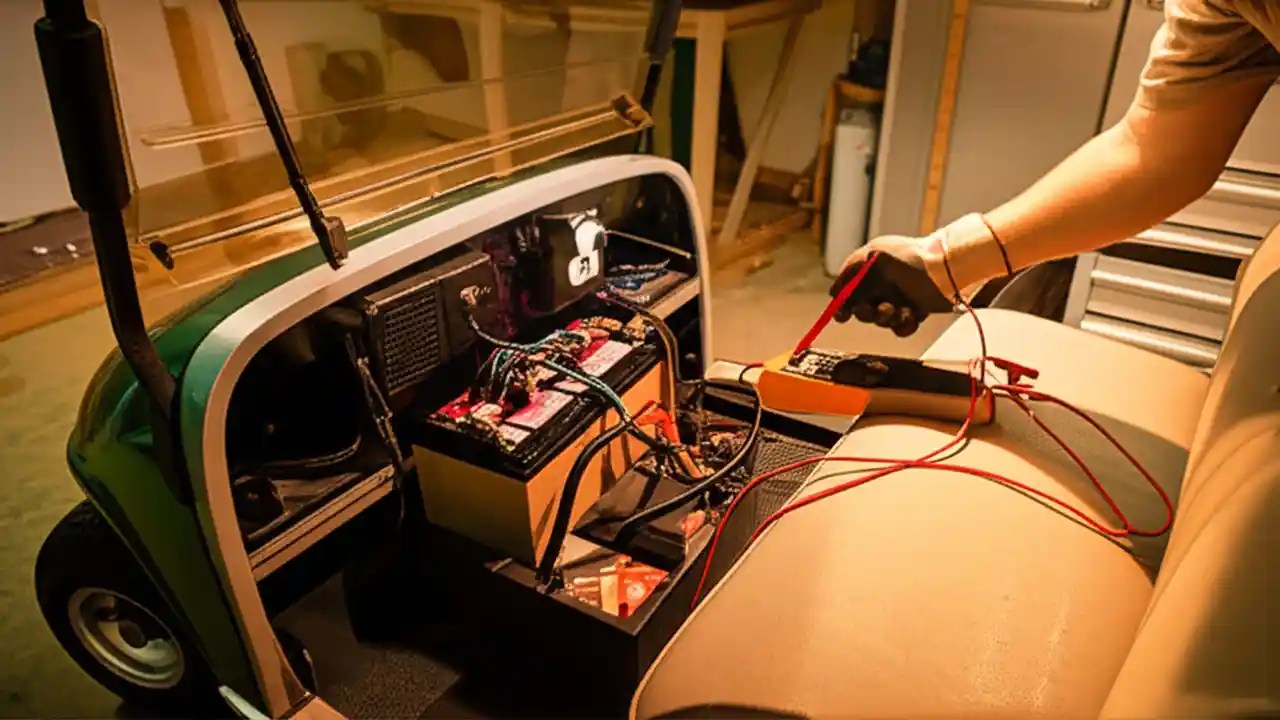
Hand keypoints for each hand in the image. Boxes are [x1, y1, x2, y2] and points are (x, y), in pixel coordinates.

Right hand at [831, 235, 953, 336]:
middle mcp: (883, 286)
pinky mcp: (915, 312)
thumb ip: (850, 271)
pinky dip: (904, 324)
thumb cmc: (910, 257)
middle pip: (862, 310)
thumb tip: (835, 292)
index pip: (848, 292)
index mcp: (870, 271)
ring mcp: (899, 299)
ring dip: (887, 318)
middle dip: (866, 313)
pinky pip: (901, 328)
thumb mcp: (874, 254)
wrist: (946, 269)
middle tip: (874, 309)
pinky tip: (912, 313)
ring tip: (898, 309)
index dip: (842, 306)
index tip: (841, 315)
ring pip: (881, 321)